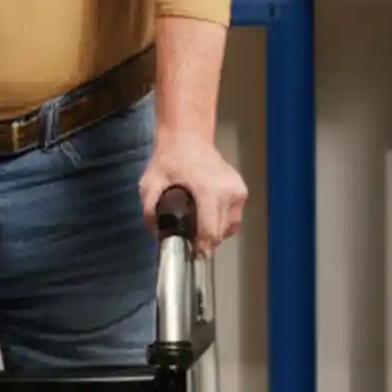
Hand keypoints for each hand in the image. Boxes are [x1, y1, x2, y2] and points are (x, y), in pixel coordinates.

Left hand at [139, 130, 246, 255]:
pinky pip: (234, 217)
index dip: (200, 247)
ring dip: (214, 233)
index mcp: (209, 190)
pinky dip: (222, 222)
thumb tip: (156, 232)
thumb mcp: (150, 183)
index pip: (211, 231)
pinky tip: (207, 217)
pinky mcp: (242, 191)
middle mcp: (228, 191)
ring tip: (197, 228)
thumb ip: (150, 210)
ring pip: (230, 228)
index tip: (191, 253)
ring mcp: (238, 191)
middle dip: (205, 241)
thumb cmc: (170, 158)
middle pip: (220, 233)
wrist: (188, 138)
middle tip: (189, 241)